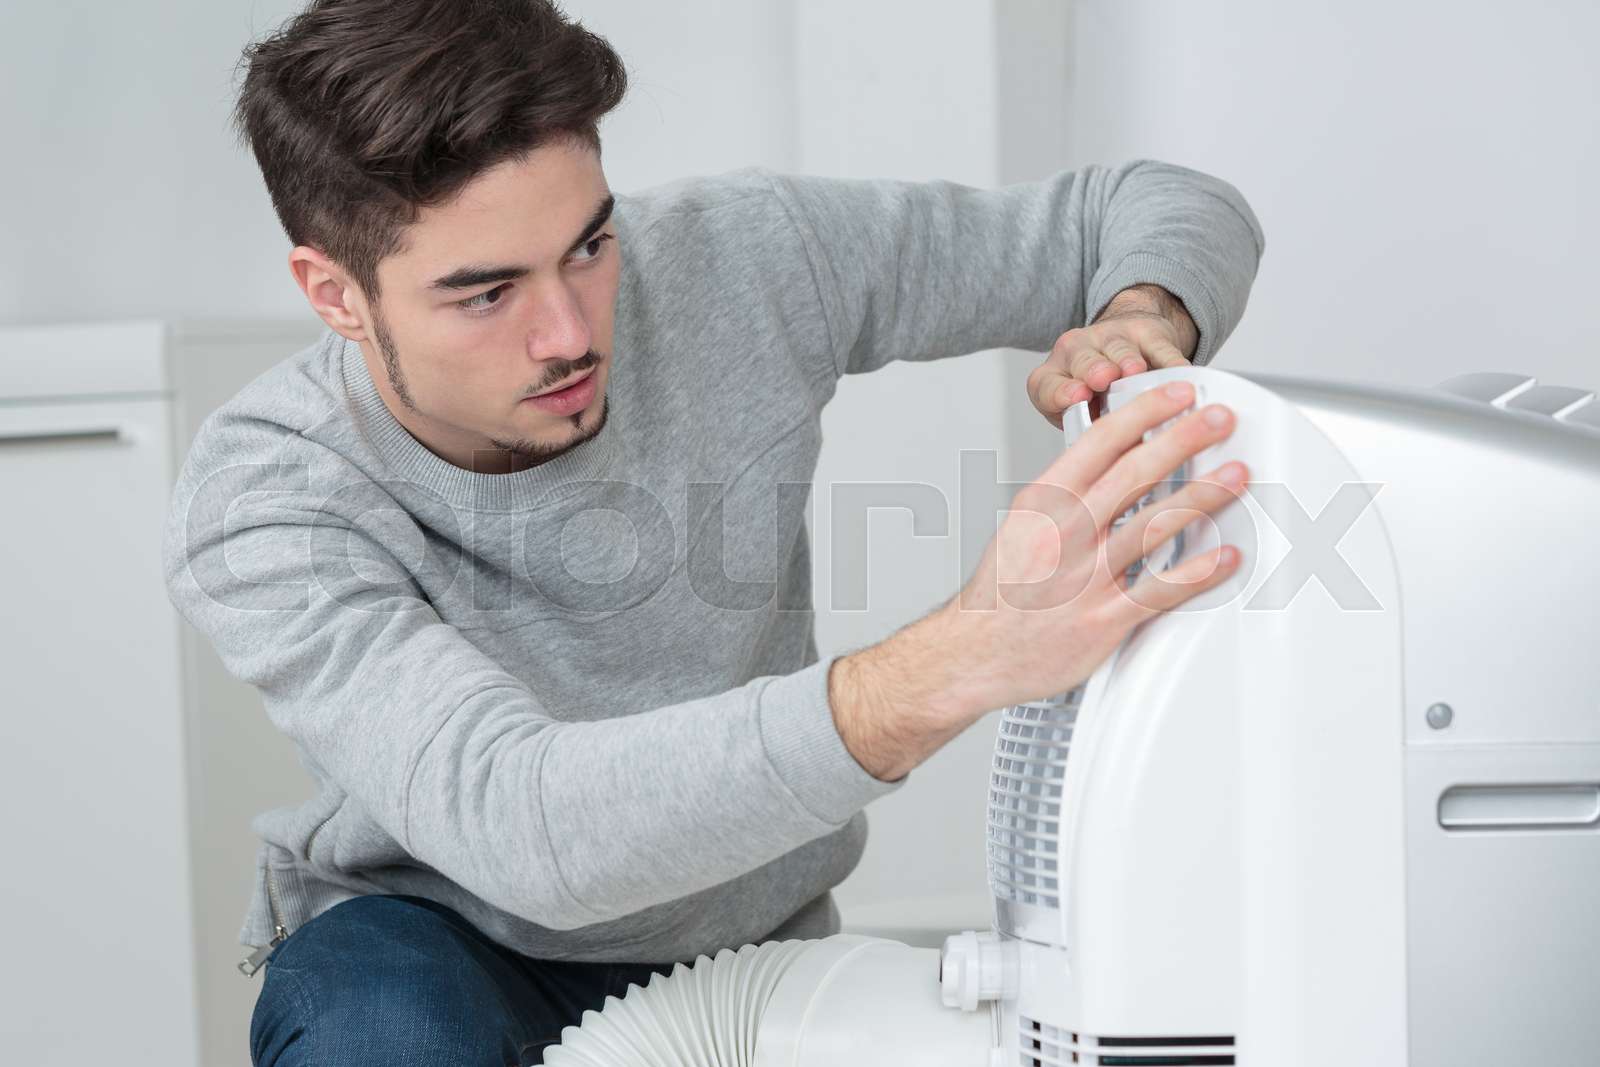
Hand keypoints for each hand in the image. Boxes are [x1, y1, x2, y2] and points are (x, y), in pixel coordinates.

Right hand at [829, 380, 1244, 779]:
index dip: (1145, 411)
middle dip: (1185, 439)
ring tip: (1237, 473)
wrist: (972, 651)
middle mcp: (1065, 534)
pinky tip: (1225, 555)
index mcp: (1043, 503)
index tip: (1177, 393)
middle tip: (1220, 419)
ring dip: (1203, 495)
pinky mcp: (1102, 620)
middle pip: (1134, 473)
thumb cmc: (999, 591)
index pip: (1099, 441)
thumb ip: (1066, 490)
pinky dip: (1198, 572)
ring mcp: (1085, 577)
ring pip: (1154, 526)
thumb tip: (1108, 455)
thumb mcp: (1021, 523)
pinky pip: (1159, 591)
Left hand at [1026, 284, 1199, 428]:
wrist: (1123, 348)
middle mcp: (1076, 352)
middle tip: (1102, 379)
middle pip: (1082, 361)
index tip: (1077, 398)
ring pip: (1118, 349)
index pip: (1049, 386)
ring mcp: (1110, 338)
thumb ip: (1087, 434)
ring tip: (1135, 372)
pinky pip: (1160, 348)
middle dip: (1092, 370)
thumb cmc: (1097, 394)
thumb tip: (1108, 462)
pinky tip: (1178, 373)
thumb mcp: (1081, 418)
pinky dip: (1170, 362)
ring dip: (1126, 360)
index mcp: (1054, 379)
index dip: (1061, 392)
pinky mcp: (1145, 332)